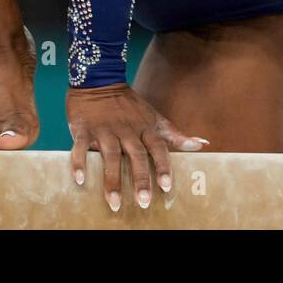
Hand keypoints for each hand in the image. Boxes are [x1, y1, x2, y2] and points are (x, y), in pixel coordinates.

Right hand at [66, 83, 208, 211]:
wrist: (100, 80)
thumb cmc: (130, 106)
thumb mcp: (155, 118)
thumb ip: (175, 135)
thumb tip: (202, 144)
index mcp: (145, 128)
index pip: (158, 148)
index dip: (162, 166)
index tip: (166, 186)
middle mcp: (127, 130)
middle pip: (135, 156)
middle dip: (140, 179)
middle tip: (143, 202)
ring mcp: (105, 130)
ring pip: (110, 156)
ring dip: (112, 180)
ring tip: (114, 202)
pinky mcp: (84, 129)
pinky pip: (80, 147)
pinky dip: (79, 163)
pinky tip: (81, 180)